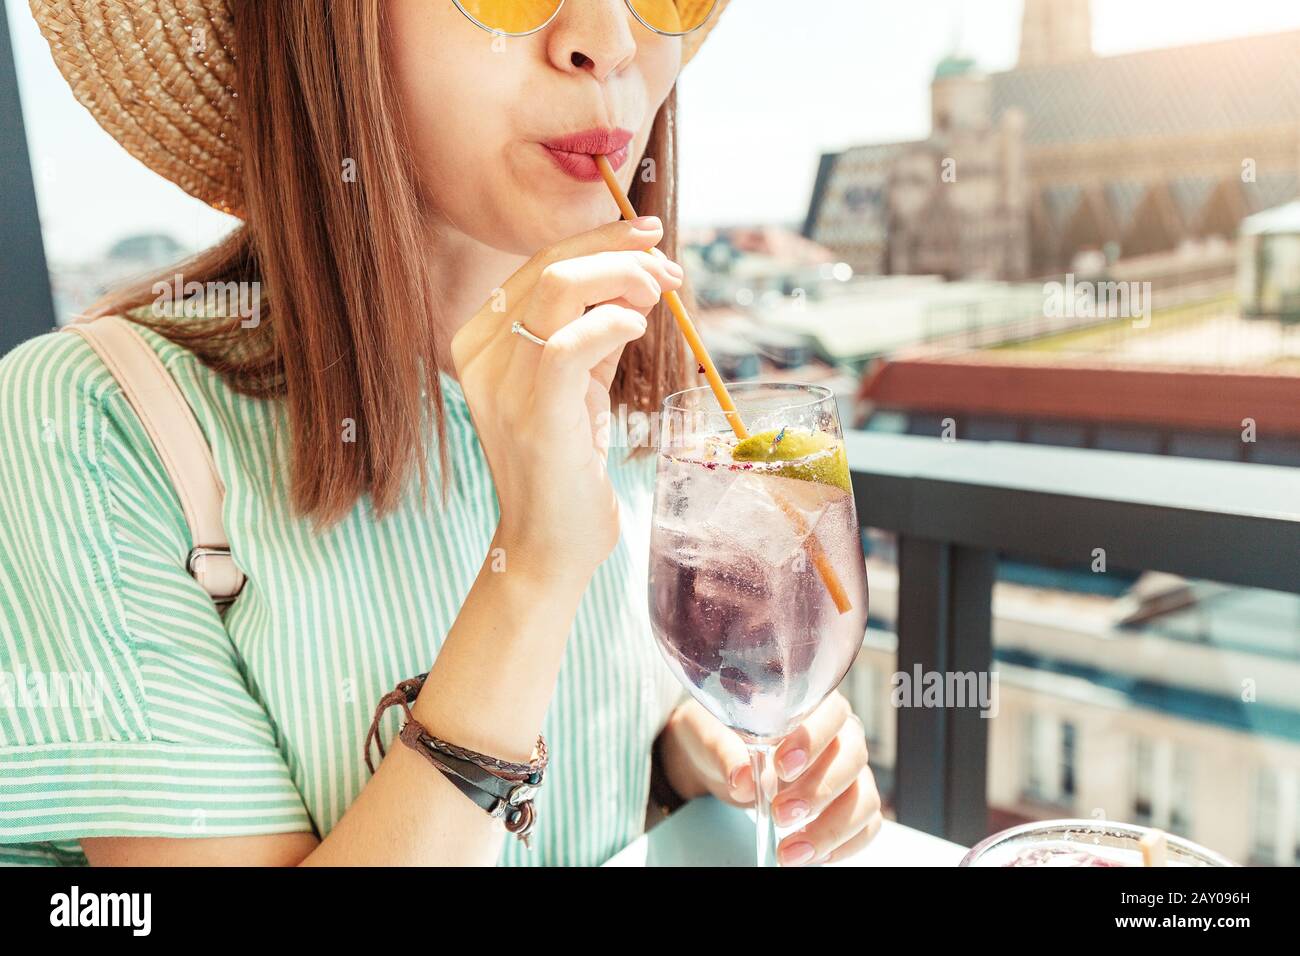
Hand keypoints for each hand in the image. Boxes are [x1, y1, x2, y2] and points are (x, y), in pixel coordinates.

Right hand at [451, 217, 682, 576]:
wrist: (550, 544)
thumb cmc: (568, 463)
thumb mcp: (579, 382)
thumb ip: (596, 329)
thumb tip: (638, 276)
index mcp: (482, 339)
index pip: (539, 263)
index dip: (599, 239)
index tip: (650, 239)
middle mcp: (480, 353)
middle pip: (551, 264)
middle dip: (620, 251)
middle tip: (668, 268)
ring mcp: (501, 382)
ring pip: (560, 287)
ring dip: (624, 277)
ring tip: (661, 294)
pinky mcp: (533, 412)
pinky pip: (570, 343)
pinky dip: (613, 323)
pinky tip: (641, 326)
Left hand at [657, 693, 881, 865]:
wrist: (715, 760)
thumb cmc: (718, 736)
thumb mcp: (711, 736)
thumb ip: (728, 753)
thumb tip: (745, 780)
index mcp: (811, 702)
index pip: (830, 714)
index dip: (812, 740)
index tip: (781, 766)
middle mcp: (839, 734)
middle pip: (852, 759)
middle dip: (818, 791)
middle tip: (780, 814)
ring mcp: (848, 770)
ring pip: (863, 798)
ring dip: (831, 829)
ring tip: (790, 851)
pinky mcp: (848, 802)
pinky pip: (866, 825)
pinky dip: (843, 846)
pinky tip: (811, 857)